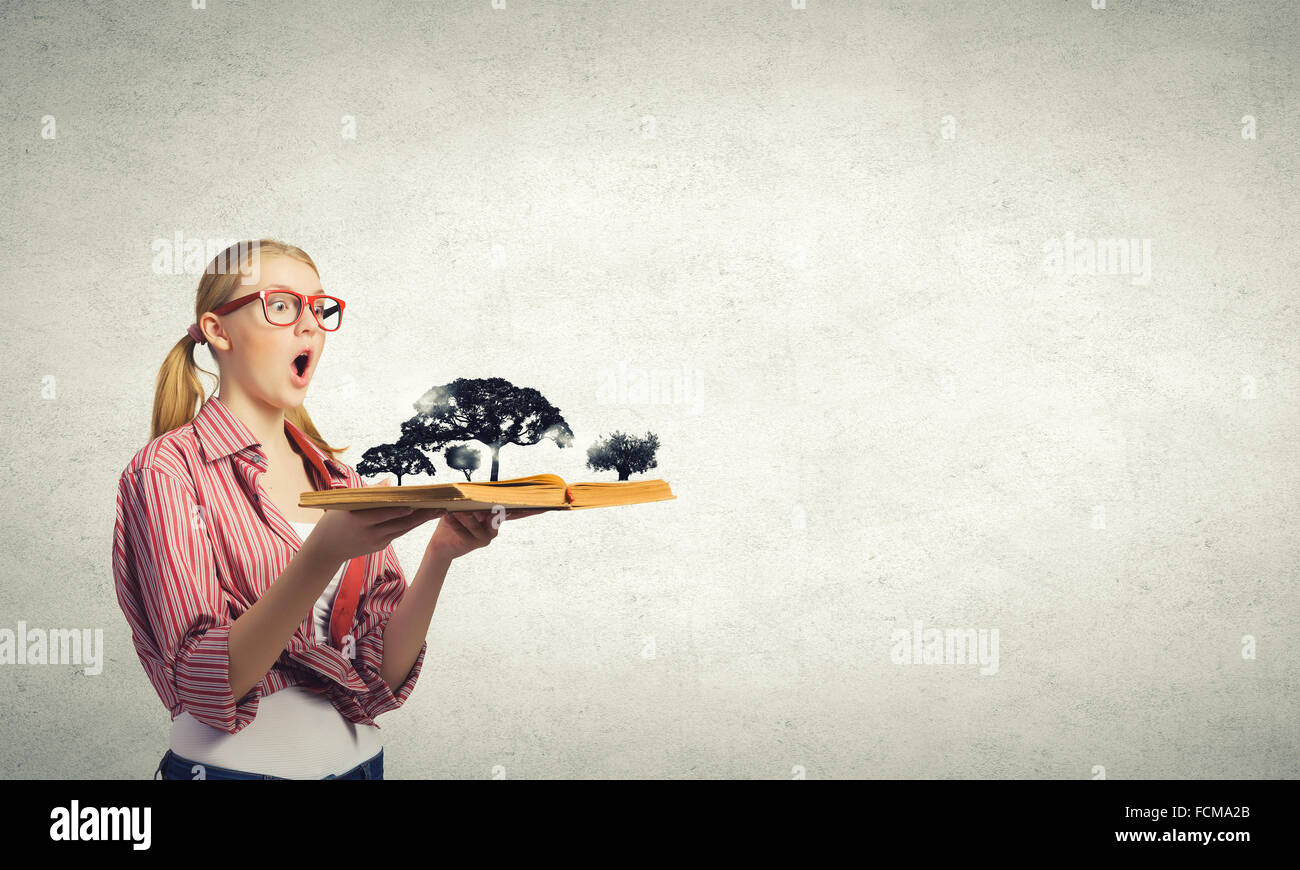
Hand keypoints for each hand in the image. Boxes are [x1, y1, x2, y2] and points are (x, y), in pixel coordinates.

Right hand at [307, 477, 440, 563]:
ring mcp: (377, 542)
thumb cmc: (335, 520)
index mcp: (359, 521)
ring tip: (438, 511)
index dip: (400, 510)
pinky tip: (424, 516)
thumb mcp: (346, 504)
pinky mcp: (381, 546)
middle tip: (440, 507)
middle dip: (421, 515)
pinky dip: (410, 524)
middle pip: (400, 524)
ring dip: (421, 520)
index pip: (383, 515)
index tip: (415, 504)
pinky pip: (398, 533)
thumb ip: (369, 494)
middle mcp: (371, 534)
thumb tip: (389, 481)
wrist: (326, 549)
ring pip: (403, 529)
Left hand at [426, 504, 547, 562]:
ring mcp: (486, 537)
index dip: (529, 508)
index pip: (514, 511)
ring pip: (477, 523)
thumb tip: (479, 488)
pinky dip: (455, 524)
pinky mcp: (474, 544)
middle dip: (492, 508)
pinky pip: (465, 532)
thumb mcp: (464, 508)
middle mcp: (493, 528)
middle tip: (489, 499)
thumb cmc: (452, 522)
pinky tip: (447, 516)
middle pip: (497, 515)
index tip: (543, 504)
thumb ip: (474, 500)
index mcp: (493, 518)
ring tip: (454, 510)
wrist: (441, 545)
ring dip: (465, 516)